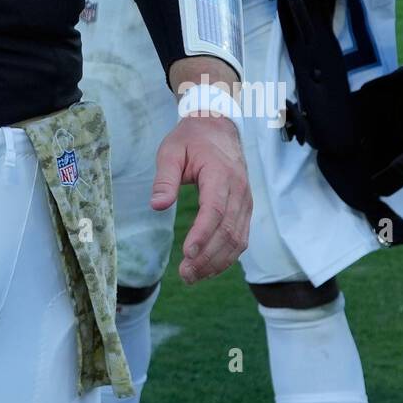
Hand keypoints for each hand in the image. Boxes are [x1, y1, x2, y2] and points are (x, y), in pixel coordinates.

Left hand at [151, 112, 250, 284]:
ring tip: (193, 276)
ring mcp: (246, 200)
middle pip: (228, 231)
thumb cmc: (191, 139)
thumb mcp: (170, 151)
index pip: (215, 210)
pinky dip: (227, 255)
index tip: (187, 254)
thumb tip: (157, 205)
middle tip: (185, 274)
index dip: (203, 235)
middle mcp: (239, 190)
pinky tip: (209, 266)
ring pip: (238, 239)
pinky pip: (241, 237)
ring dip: (217, 261)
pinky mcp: (245, 208)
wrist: (218, 126)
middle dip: (207, 257)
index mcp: (221, 174)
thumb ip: (164, 178)